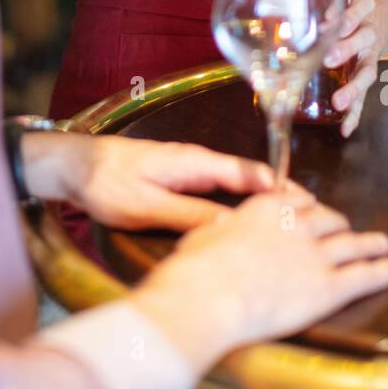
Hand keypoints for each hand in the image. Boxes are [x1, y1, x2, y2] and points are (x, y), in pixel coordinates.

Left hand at [24, 132, 292, 228]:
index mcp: (195, 162)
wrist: (74, 166)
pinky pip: (221, 188)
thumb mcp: (147, 206)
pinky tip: (250, 221)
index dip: (281, 190)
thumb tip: (230, 228)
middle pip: (250, 177)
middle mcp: (198, 160)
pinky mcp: (182, 178)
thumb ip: (188, 215)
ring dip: (263, 200)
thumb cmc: (106, 184)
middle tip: (313, 220)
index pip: (250, 172)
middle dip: (281, 196)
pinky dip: (242, 201)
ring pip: (237, 184)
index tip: (308, 208)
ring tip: (291, 224)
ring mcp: (191, 168)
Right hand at [133, 188, 387, 365]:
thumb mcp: (205, 234)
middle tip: (346, 232)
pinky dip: (382, 271)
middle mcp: (297, 225)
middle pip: (329, 219)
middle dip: (340, 225)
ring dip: (370, 243)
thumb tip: (224, 229)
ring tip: (383, 244)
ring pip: (352, 244)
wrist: (209, 297)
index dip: (310, 209)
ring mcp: (316, 255)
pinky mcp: (328, 287)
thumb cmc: (196, 268)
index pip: (299, 201)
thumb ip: (224, 229)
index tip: (314, 214)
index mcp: (266, 208)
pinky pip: (364, 276)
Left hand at [323, 0, 387, 137]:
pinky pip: (363, 99)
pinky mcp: (364, 80)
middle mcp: (368, 38)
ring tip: (340, 103)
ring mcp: (369, 60)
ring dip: (353, 89)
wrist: (376, 26)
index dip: (349, 16)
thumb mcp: (344, 8)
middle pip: (364, 41)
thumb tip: (318, 20)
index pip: (360, 10)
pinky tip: (345, 129)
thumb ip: (331, 10)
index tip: (333, 22)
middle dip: (347, 49)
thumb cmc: (352, 18)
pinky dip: (354, 115)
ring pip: (366, 74)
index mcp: (362, 16)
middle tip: (330, 59)